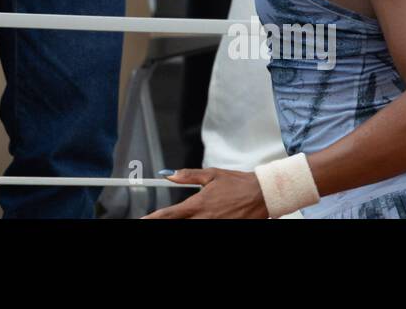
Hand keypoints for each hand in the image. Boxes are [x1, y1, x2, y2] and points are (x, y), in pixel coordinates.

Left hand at [142, 168, 269, 218]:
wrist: (262, 194)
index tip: (142, 219)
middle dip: (165, 222)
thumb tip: (167, 174)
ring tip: (180, 217)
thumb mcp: (211, 174)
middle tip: (152, 219)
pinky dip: (198, 225)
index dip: (153, 218)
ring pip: (191, 229)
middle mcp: (204, 219)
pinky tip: (196, 220)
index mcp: (198, 204)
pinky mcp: (225, 230)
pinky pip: (207, 230)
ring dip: (183, 224)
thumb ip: (188, 176)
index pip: (169, 214)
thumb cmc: (237, 183)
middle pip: (178, 225)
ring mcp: (215, 226)